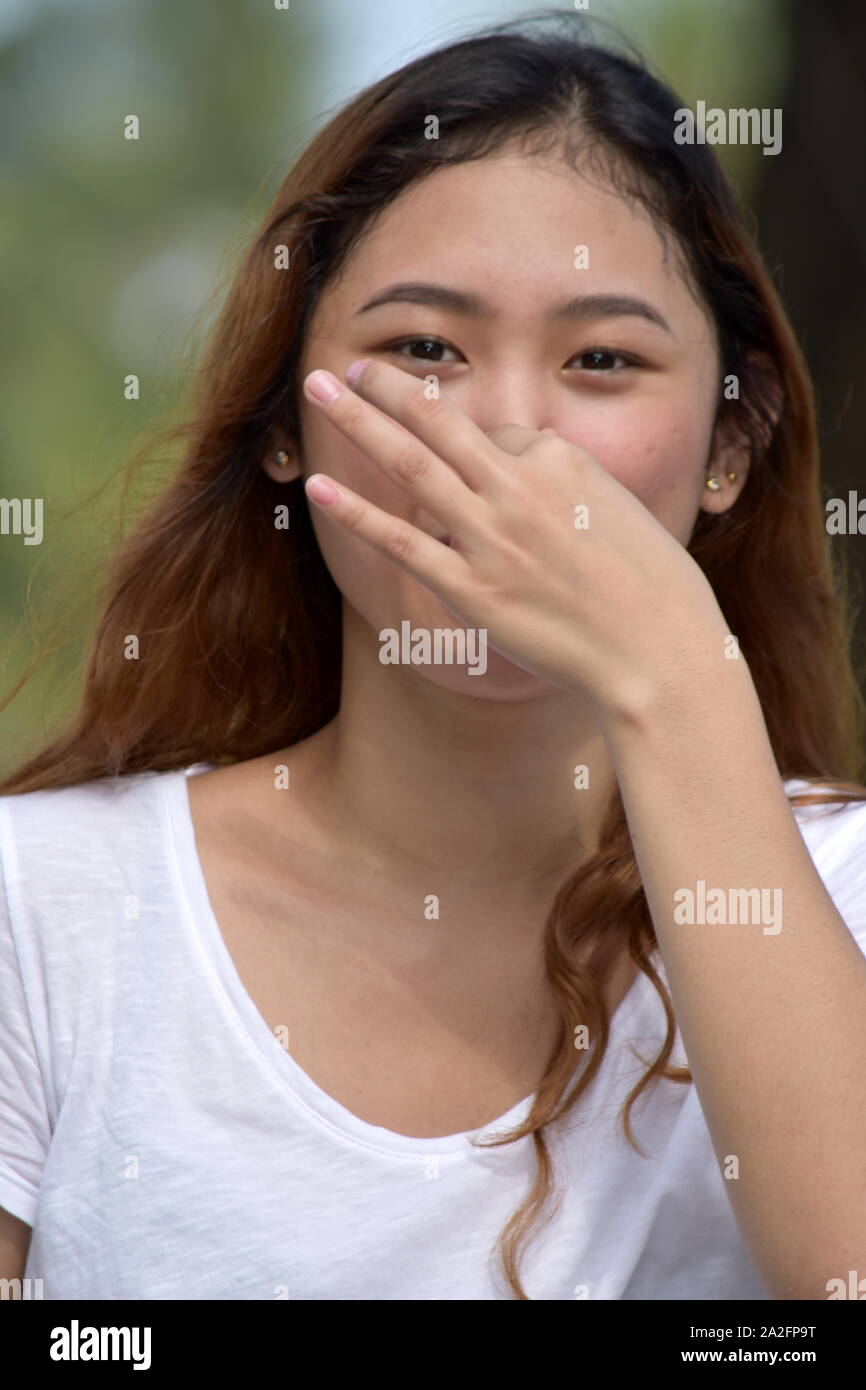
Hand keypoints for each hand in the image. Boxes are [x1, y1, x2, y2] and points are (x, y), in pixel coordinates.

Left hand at [301, 359, 728, 717]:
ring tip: (319, 390)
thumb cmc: (651, 587)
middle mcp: (518, 486)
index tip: (489, 474)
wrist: (657, 649)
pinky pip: (399, 541)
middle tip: (348, 364)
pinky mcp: (469, 588)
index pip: (502, 436)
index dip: (485, 452)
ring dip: (358, 421)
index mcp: (560, 460)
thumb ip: (564, 487)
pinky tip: (317, 486)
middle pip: (438, 421)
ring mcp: (489, 537)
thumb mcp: (616, 509)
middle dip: (388, 387)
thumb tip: (527, 479)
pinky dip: (355, 511)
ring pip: (409, 464)